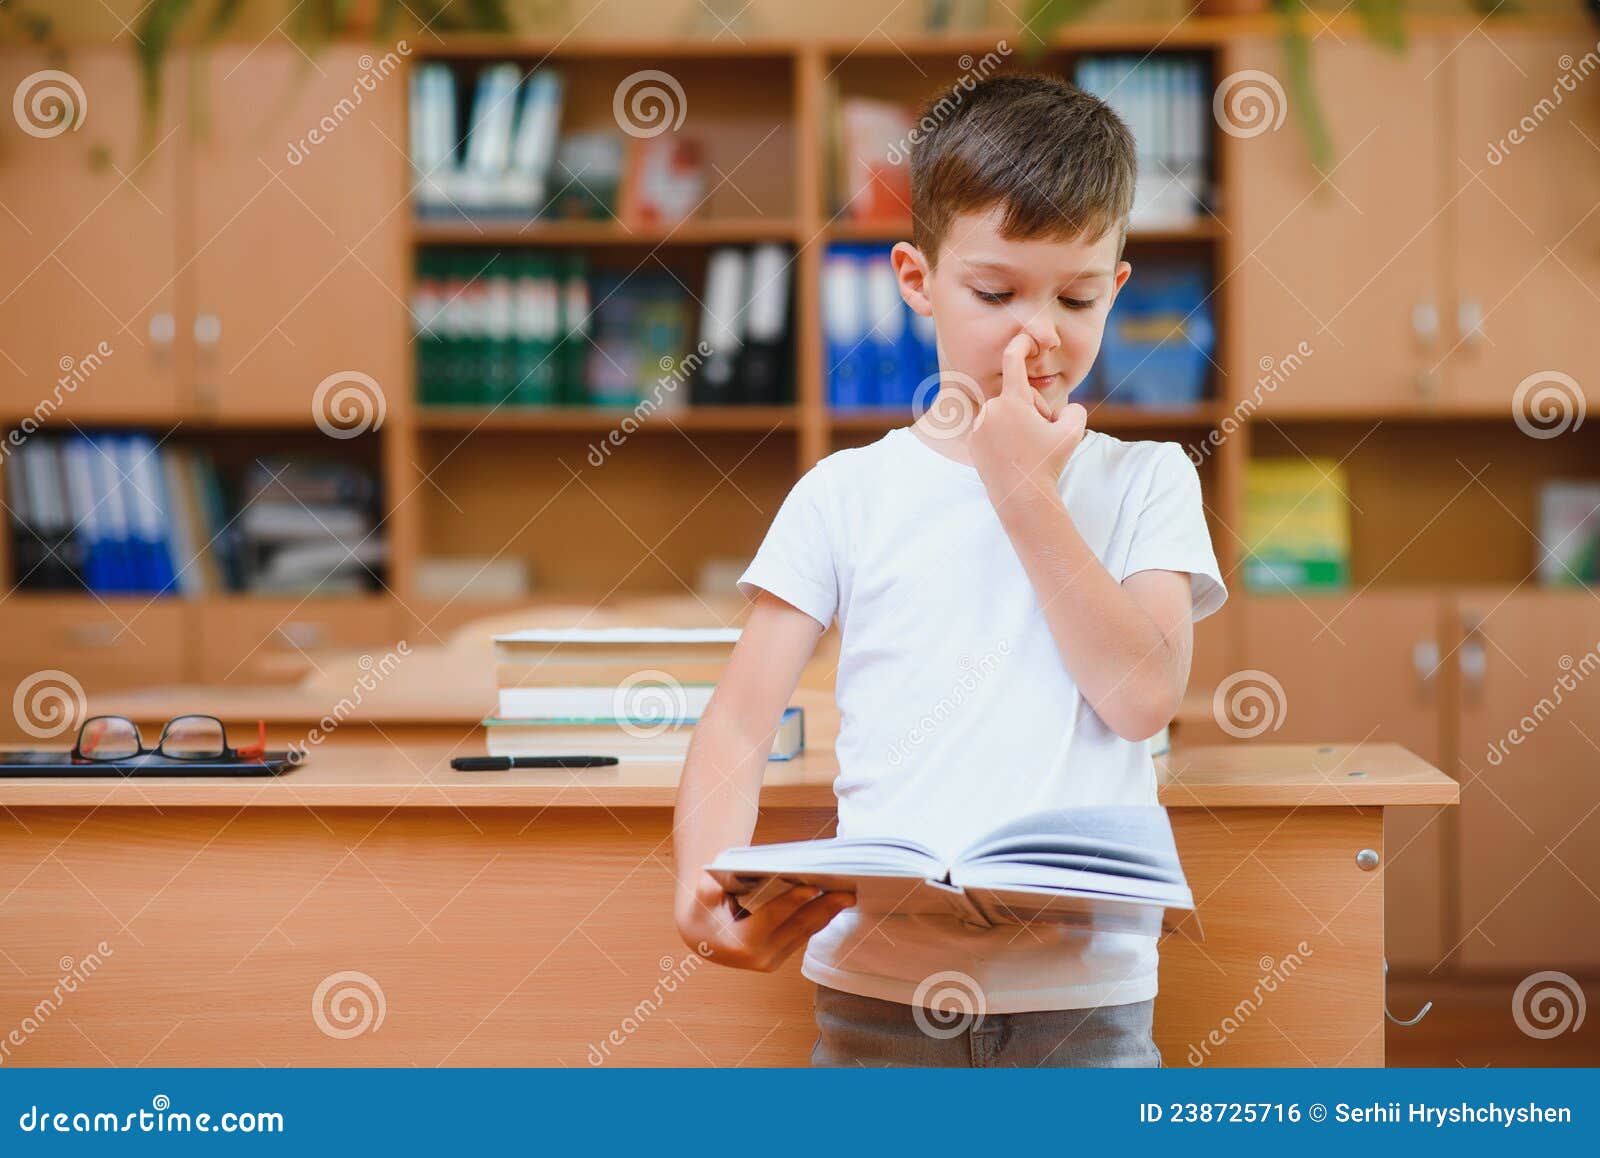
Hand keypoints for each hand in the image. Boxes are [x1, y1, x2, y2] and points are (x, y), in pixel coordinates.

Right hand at [675, 870, 854, 971]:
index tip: (815, 886)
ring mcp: (771, 961)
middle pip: (796, 927)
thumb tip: (724, 880)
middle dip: (824, 908)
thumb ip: (708, 889)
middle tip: (847, 891)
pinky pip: (803, 935)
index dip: (793, 901)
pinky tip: (834, 904)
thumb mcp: (702, 895)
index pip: (772, 918)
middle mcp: (759, 958)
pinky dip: (820, 918)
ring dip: (827, 914)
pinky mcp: (779, 957)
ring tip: (847, 895)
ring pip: (805, 933)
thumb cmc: (703, 908)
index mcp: (739, 943)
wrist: (700, 934)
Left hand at [968, 332, 1087, 505]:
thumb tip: (1065, 407)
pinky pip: (993, 428)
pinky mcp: (972, 441)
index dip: (1020, 345)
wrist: (1022, 498)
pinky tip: (1013, 454)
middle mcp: (990, 409)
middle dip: (1033, 410)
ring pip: (1005, 414)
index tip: (1025, 339)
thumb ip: (1074, 409)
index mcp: (1012, 401)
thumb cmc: (1048, 463)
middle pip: (1017, 397)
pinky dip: (1004, 436)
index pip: (1013, 361)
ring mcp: (978, 426)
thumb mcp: (1073, 431)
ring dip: (1019, 424)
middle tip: (1041, 435)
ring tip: (1027, 448)